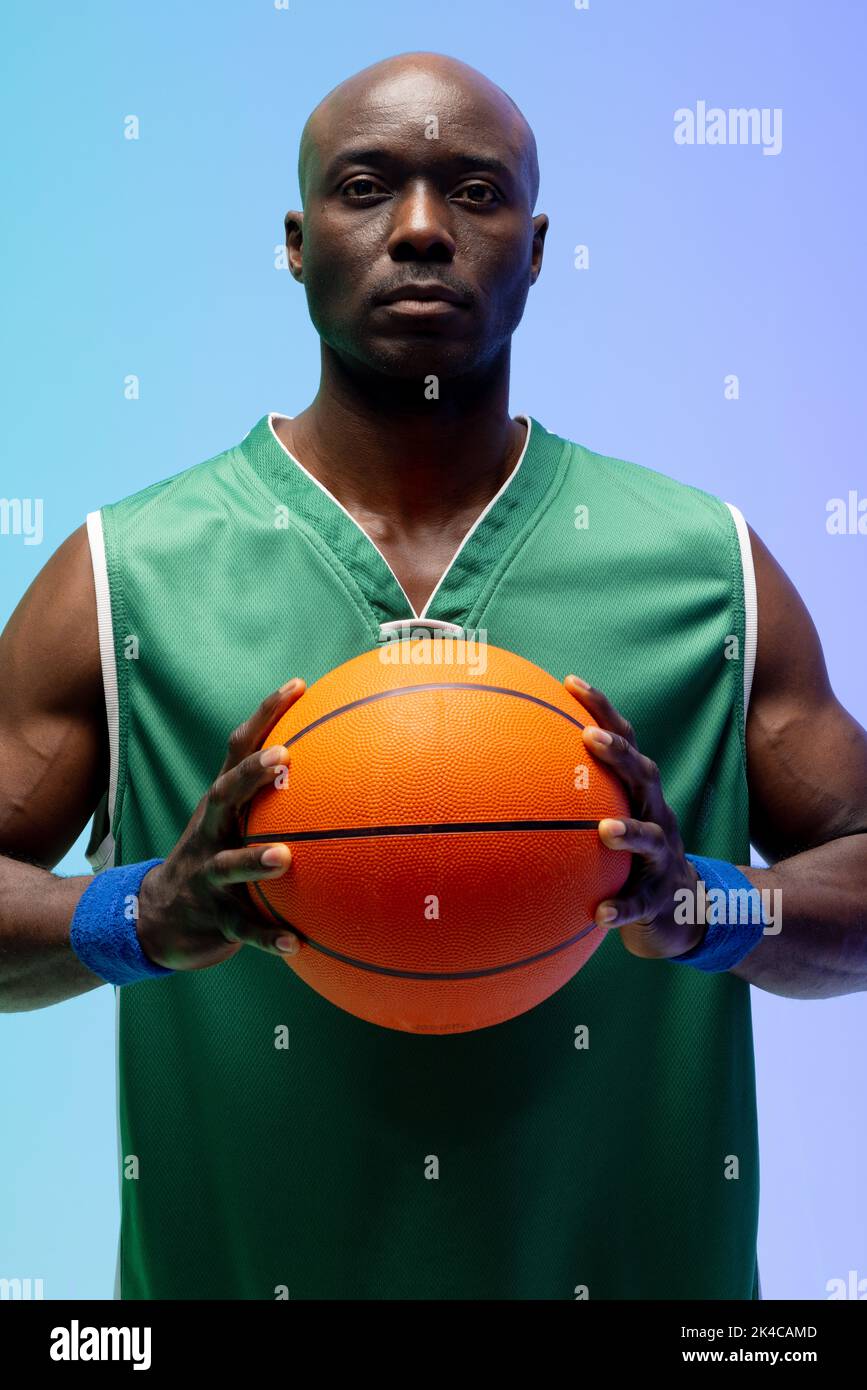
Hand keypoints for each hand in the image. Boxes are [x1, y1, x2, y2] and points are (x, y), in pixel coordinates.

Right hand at [135, 679, 305, 970]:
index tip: (299, 685)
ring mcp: (209, 874)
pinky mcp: (215, 917)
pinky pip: (243, 928)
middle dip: (251, 775)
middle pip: (225, 795)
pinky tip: (296, 942)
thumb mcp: (237, 822)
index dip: (266, 715)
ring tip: (282, 858)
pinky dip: (268, 935)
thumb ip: (278, 794)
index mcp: (222, 804)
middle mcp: (212, 832)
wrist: (161, 917)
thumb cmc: (217, 856)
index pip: (240, 749)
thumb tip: (347, 758)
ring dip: (253, 860)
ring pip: (229, 865)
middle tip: (283, 757)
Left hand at [565, 674, 705, 959]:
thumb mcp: (607, 818)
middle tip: (590, 738)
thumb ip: (571, 794)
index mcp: (637, 793)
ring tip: (605, 832)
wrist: (680, 908)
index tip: (571, 681)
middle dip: (620, 754)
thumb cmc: (628, 856)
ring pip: (651, 840)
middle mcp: (655, 814)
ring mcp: (663, 855)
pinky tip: (599, 915)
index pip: (623, 740)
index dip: (601, 709)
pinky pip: (641, 903)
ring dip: (630, 833)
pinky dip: (622, 907)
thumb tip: (500, 771)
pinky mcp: (661, 897)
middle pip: (643, 775)